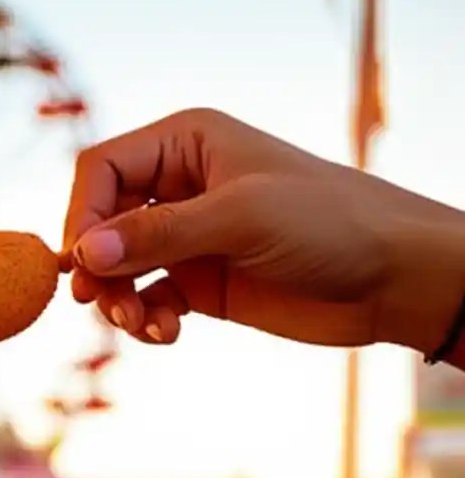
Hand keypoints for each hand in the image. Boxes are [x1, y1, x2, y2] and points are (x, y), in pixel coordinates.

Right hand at [61, 108, 464, 356]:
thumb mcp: (239, 218)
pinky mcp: (200, 282)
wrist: (395, 278)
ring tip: (141, 324)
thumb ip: (158, 234)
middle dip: (98, 265)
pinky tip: (169, 334)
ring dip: (120, 298)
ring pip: (119, 266)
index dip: (83, 214)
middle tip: (100, 303)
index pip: (101, 170)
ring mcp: (188, 236)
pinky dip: (147, 319)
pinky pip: (148, 298)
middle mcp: (178, 185)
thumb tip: (82, 253)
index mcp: (184, 144)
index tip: (82, 262)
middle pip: (101, 221)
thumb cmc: (329, 222)